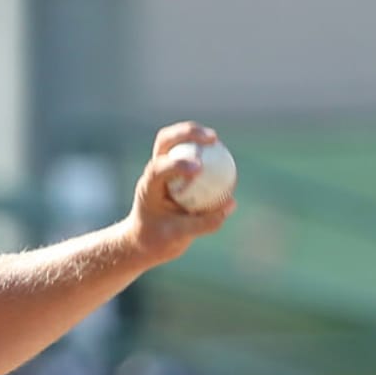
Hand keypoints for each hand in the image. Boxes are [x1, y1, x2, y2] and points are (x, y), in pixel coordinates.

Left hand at [125, 120, 235, 264]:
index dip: (178, 164)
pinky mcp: (177, 173)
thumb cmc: (157, 239)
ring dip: (195, 134)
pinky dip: (206, 152)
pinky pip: (193, 156)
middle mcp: (155, 173)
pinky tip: (223, 155)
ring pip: (176, 142)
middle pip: (165, 141)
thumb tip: (230, 204)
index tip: (199, 169)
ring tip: (215, 139)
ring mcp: (165, 170)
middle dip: (186, 133)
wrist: (145, 241)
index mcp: (149, 187)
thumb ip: (203, 222)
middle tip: (210, 138)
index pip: (159, 169)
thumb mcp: (177, 236)